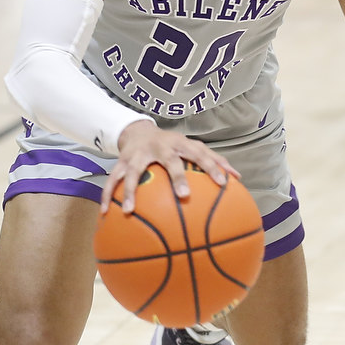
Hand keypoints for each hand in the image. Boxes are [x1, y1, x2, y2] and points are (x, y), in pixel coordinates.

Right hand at [102, 119, 239, 213]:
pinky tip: (105, 214)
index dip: (212, 167)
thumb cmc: (173, 145)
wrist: (138, 130)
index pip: (200, 154)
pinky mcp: (121, 161)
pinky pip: (112, 180)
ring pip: (132, 172)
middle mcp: (160, 147)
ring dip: (130, 191)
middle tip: (184, 196)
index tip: (223, 184)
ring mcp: (138, 154)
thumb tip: (238, 178)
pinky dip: (107, 196)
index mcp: (180, 144)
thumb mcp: (192, 147)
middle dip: (177, 177)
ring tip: (129, 211)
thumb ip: (213, 161)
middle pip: (170, 160)